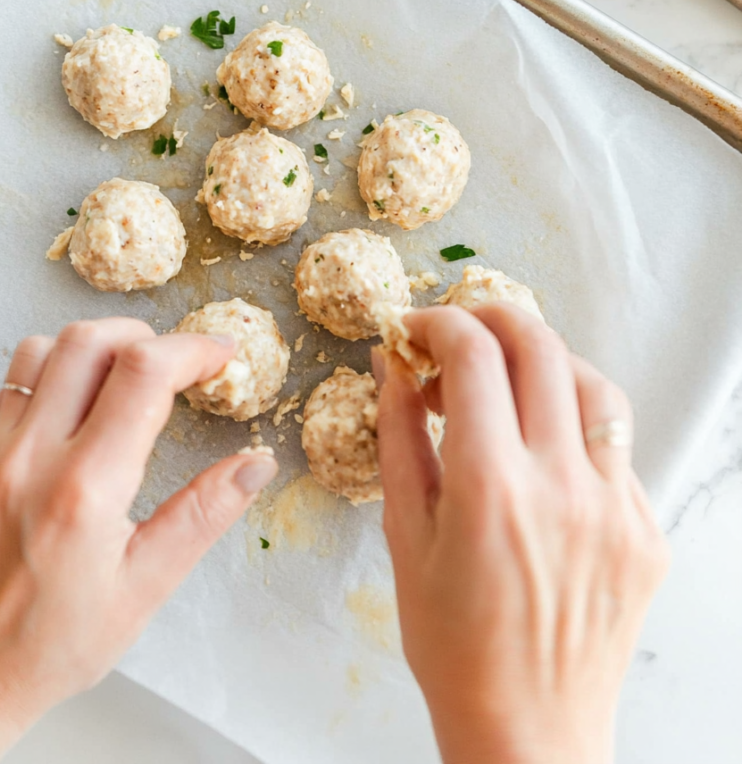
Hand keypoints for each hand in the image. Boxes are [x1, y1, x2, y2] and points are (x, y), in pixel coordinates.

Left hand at [0, 318, 277, 763]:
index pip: (143, 375)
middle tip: (176, 364)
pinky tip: (78, 411)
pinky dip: (54, 375)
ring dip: (95, 347)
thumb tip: (255, 464)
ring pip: (43, 349)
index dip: (192, 350)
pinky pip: (12, 383)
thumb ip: (204, 514)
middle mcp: (28, 458)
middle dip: (146, 337)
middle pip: (90, 340)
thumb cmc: (52, 644)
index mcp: (83, 491)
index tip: (218, 357)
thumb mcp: (145, 587)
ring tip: (127, 378)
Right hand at [375, 304, 668, 763]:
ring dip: (546, 362)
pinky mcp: (645, 530)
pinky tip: (544, 452)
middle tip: (461, 330)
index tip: (417, 331)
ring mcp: (616, 508)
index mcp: (491, 489)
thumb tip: (393, 365)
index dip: (438, 323)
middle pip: (541, 346)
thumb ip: (399, 438)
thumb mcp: (404, 538)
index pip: (474, 353)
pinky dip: (576, 426)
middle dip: (492, 317)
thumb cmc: (452, 646)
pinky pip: (617, 447)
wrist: (529, 733)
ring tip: (509, 381)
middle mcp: (563, 487)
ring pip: (593, 383)